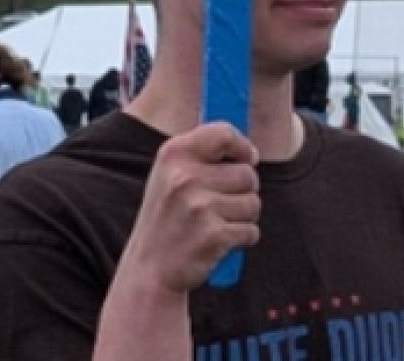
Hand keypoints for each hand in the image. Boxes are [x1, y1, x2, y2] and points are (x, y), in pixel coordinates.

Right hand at [113, 121, 260, 295]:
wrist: (150, 270)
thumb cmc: (166, 218)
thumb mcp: (169, 174)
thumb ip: (201, 155)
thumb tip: (248, 149)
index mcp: (174, 154)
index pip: (224, 133)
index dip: (242, 146)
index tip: (247, 158)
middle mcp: (185, 177)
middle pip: (247, 173)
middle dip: (245, 190)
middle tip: (225, 202)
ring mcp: (200, 207)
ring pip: (253, 202)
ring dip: (245, 215)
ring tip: (220, 222)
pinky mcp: (214, 236)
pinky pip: (251, 230)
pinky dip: (244, 237)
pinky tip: (222, 240)